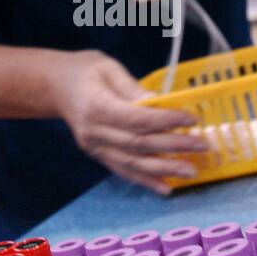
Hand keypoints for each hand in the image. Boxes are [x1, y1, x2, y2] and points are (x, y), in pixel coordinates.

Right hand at [53, 50, 207, 193]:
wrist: (54, 88)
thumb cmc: (83, 71)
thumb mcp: (107, 68)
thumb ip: (133, 88)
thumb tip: (160, 103)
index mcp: (95, 106)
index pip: (135, 118)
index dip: (165, 120)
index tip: (190, 118)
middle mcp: (94, 132)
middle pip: (138, 144)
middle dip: (173, 146)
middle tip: (202, 145)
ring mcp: (95, 148)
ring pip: (133, 163)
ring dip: (165, 169)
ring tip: (191, 171)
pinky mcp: (98, 155)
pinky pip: (124, 171)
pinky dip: (146, 181)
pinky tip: (166, 188)